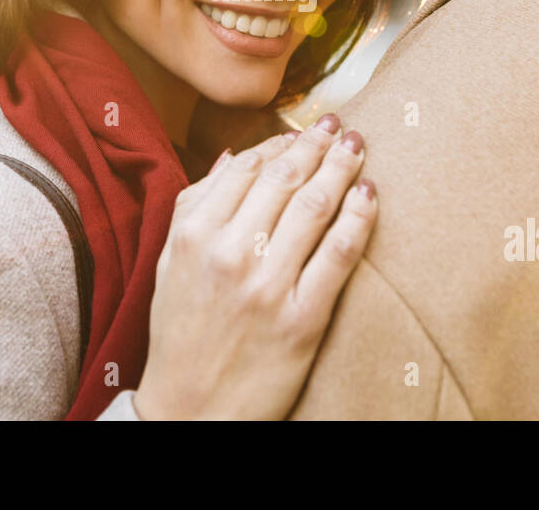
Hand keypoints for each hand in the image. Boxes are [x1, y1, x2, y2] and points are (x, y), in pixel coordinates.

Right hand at [134, 114, 375, 419]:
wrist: (189, 412)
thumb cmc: (180, 333)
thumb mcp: (169, 264)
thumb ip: (195, 206)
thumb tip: (233, 157)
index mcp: (193, 234)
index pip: (246, 168)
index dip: (280, 142)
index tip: (301, 130)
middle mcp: (229, 253)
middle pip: (285, 179)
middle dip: (317, 144)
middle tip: (340, 125)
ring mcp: (267, 285)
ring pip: (315, 207)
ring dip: (342, 168)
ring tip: (358, 147)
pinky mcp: (301, 318)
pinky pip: (339, 254)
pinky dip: (358, 218)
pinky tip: (369, 195)